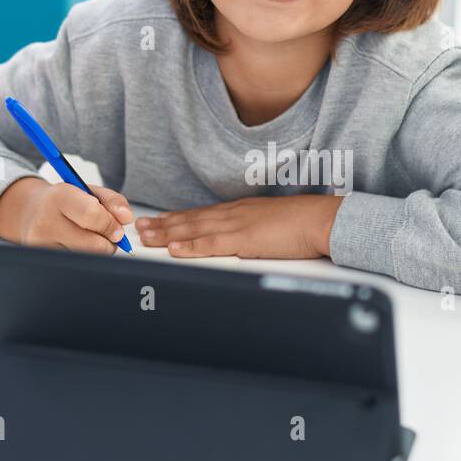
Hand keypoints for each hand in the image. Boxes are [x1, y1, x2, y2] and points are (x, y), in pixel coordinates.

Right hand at [0, 177, 132, 253]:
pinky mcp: (42, 260)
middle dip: (108, 243)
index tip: (118, 230)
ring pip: (87, 259)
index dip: (110, 225)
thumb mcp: (89, 191)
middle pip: (93, 244)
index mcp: (59, 196)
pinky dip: (84, 258)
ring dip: (97, 252)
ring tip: (88, 238)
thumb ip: (113, 201)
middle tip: (107, 236)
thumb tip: (126, 218)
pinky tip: (76, 247)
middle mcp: (46, 221)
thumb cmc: (65, 202)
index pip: (91, 215)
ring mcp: (41, 244)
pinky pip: (76, 266)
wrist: (32, 212)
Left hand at [136, 194, 344, 259]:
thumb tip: (247, 240)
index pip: (202, 215)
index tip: (159, 221)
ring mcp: (237, 225)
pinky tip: (172, 248)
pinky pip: (210, 244)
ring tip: (145, 238)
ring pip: (193, 229)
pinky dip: (189, 245)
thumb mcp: (273, 225)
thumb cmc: (303, 224)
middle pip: (191, 219)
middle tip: (140, 228)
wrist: (321, 219)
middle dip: (163, 224)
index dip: (177, 218)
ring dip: (167, 233)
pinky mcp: (244, 239)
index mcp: (240, 211)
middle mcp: (233, 214)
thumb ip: (255, 231)